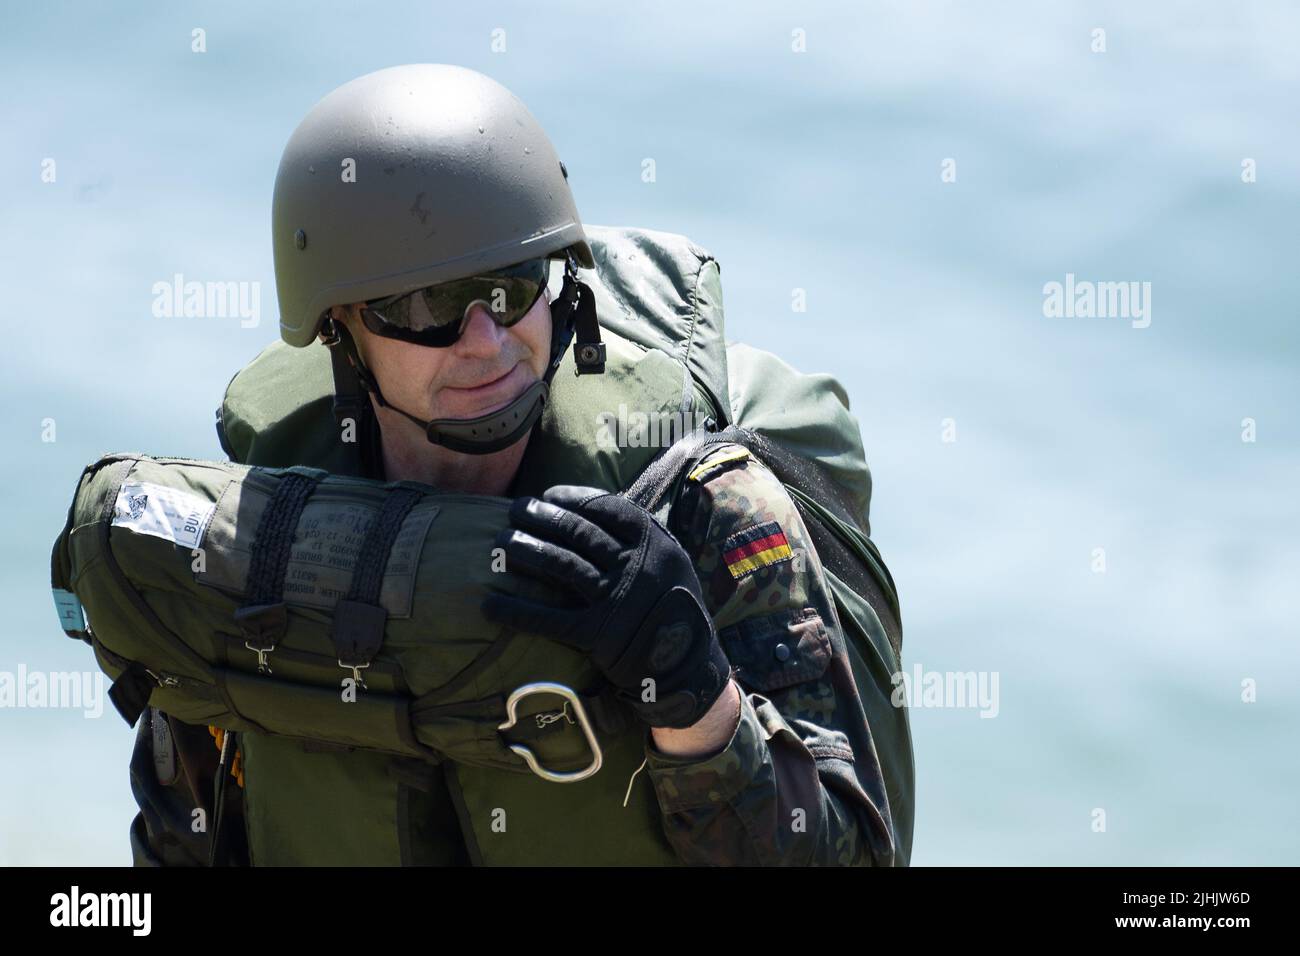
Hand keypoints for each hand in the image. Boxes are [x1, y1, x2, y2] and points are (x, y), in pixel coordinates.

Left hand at [481, 485, 730, 727]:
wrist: (688, 665)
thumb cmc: (674, 606)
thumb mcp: (672, 561)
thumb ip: (642, 537)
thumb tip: (598, 508)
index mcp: (653, 543)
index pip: (605, 507)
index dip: (572, 498)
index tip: (547, 495)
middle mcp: (634, 566)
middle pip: (577, 532)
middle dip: (541, 517)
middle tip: (515, 510)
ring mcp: (614, 600)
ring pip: (560, 565)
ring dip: (525, 550)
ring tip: (501, 542)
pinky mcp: (597, 634)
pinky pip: (549, 619)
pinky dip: (516, 611)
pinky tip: (489, 605)